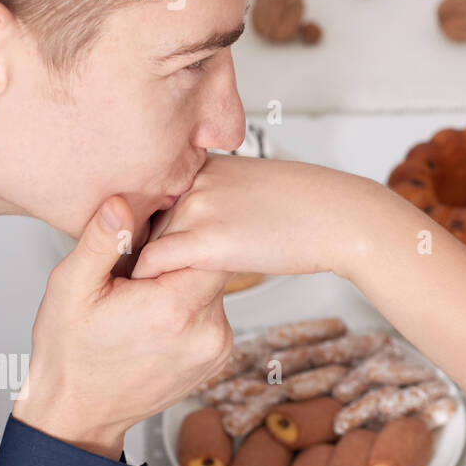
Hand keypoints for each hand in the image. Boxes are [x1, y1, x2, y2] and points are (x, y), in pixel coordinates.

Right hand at [13, 195, 232, 459]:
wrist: (78, 412)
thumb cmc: (70, 352)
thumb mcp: (71, 287)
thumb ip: (101, 241)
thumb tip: (121, 202)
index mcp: (174, 308)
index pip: (209, 245)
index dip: (184, 233)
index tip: (156, 238)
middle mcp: (207, 331)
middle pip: (215, 266)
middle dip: (184, 258)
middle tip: (143, 269)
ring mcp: (218, 347)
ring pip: (215, 289)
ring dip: (187, 284)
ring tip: (146, 296)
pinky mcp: (219, 357)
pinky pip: (215, 314)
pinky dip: (192, 308)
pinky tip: (158, 316)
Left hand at [131, 154, 363, 281]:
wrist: (339, 216)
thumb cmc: (306, 207)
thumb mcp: (252, 185)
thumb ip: (216, 194)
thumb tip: (201, 220)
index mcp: (202, 166)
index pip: (150, 196)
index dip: (140, 227)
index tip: (134, 250)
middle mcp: (192, 181)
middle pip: (142, 221)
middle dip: (136, 250)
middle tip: (126, 281)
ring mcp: (196, 208)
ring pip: (141, 244)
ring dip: (138, 271)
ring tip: (135, 296)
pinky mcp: (205, 240)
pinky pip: (153, 264)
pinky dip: (146, 283)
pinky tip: (151, 299)